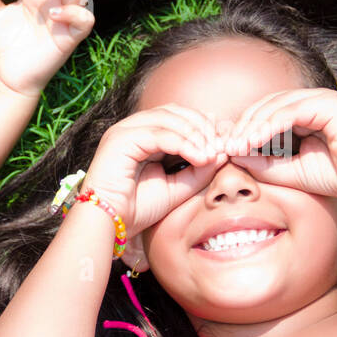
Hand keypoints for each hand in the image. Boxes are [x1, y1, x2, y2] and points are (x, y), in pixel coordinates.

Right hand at [83, 106, 228, 237]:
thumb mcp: (178, 187)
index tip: (226, 140)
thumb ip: (199, 170)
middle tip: (221, 144)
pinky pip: (158, 134)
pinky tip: (198, 156)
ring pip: (168, 118)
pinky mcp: (120, 139)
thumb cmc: (138, 208)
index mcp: (145, 136)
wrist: (110, 224)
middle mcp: (134, 128)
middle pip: (176, 112)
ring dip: (195, 133)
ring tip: (211, 153)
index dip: (205, 125)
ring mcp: (125, 130)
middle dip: (203, 126)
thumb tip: (222, 152)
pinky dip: (183, 143)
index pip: (180, 117)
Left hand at [223, 88, 336, 201]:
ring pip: (274, 106)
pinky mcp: (327, 103)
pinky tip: (254, 142)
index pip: (266, 114)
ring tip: (236, 146)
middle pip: (266, 105)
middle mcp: (312, 101)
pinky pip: (289, 112)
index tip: (226, 150)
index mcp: (306, 114)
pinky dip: (269, 127)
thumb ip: (265, 164)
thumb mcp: (293, 172)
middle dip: (243, 126)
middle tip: (226, 147)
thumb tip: (235, 156)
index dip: (245, 130)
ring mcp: (321, 98)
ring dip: (252, 127)